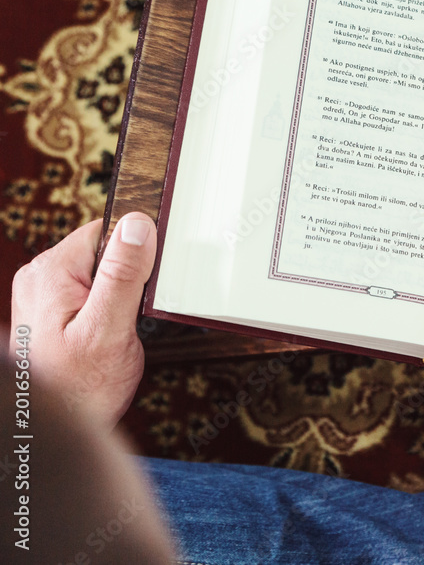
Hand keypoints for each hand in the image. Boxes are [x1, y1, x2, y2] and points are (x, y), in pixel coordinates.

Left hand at [9, 212, 155, 431]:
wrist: (51, 431)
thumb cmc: (78, 389)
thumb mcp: (109, 328)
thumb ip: (123, 275)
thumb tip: (137, 226)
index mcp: (51, 273)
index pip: (105, 231)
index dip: (134, 251)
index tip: (148, 278)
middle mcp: (42, 278)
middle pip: (104, 252)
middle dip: (129, 279)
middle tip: (131, 315)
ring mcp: (46, 296)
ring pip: (101, 273)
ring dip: (121, 297)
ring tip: (119, 330)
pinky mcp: (54, 312)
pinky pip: (93, 293)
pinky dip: (110, 310)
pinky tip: (110, 336)